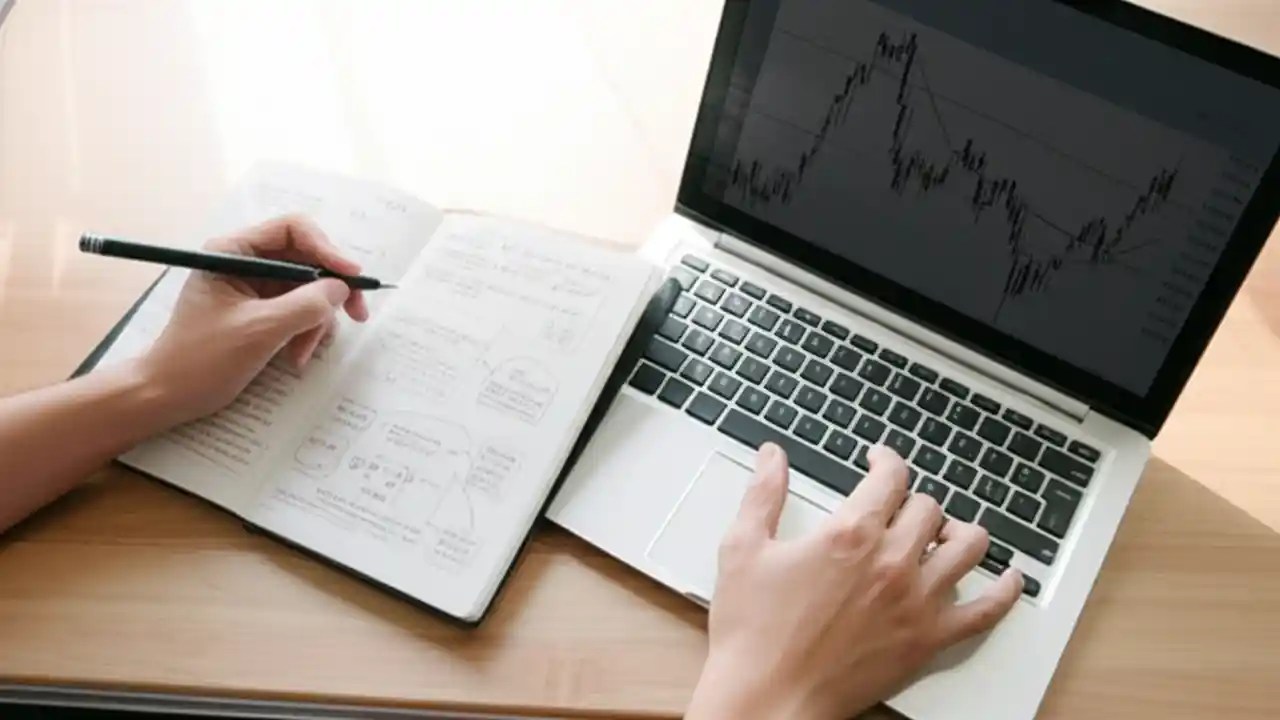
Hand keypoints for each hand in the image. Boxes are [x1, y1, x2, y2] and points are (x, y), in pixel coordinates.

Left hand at [139, 215, 368, 426]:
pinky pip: (300, 312)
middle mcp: (247, 262)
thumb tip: (342, 289)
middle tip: (357, 316)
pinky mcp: (262, 312)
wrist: (168, 396)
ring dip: (316, 322)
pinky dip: (306, 333)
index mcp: (234, 251)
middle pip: (308, 260)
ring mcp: (256, 288)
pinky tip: (295, 356)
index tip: (351, 278)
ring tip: (303, 352)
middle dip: (330, 291)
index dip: (327, 249)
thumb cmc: (202, 360)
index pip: (293, 230)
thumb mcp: (260, 330)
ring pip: (309, 290)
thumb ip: (305, 305)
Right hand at [686, 443, 1022, 719]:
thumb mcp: (744, 548)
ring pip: (966, 547)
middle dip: (910, 500)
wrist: (769, 697)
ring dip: (959, 531)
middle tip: (896, 508)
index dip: (886, 459)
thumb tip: (773, 455)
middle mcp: (891, 562)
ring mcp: (916, 602)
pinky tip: (1010, 579)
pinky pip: (985, 611)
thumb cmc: (752, 632)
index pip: (890, 477)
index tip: (879, 460)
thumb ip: (763, 493)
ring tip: (946, 532)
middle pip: (927, 508)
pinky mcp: (927, 640)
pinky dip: (1004, 592)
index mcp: (850, 535)